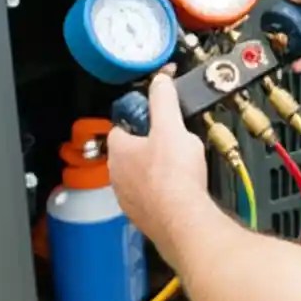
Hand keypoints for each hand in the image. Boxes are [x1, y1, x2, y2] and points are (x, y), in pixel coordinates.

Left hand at [106, 71, 211, 257]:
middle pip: (131, 154)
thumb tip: (160, 80)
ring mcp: (128, 198)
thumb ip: (163, 100)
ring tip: (181, 170)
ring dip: (156, 173)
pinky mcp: (143, 216)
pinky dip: (163, 194)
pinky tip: (181, 191)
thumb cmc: (173, 178)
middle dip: (151, 148)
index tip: (155, 120)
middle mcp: (117, 176)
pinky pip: (151, 198)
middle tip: (174, 145)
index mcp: (119, 151)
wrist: (183, 220)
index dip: (139, 122)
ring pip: (140, 178)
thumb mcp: (171, 127)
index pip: (121, 128)